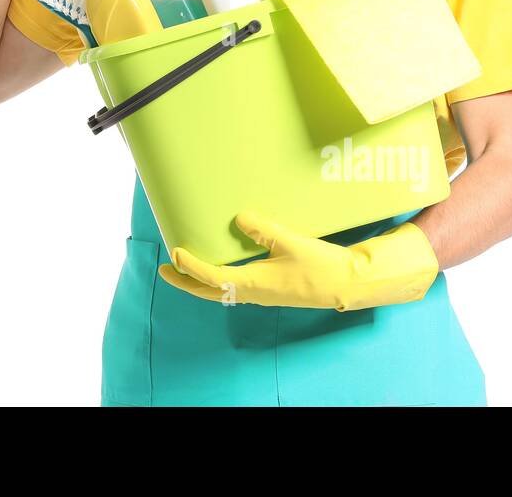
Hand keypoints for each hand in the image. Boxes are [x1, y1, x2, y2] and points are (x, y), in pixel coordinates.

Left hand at [157, 211, 438, 310]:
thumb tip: (240, 218)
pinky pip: (236, 287)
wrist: (347, 285)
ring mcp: (263, 294)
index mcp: (256, 283)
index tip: (174, 254)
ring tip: (185, 266)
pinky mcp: (271, 290)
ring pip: (222, 291)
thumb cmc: (321, 266)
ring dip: (200, 280)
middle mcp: (255, 292)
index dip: (191, 267)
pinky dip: (219, 278)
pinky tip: (221, 266)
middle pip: (210, 291)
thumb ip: (264, 230)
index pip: (213, 278)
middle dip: (186, 281)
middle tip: (164, 269)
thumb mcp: (292, 243)